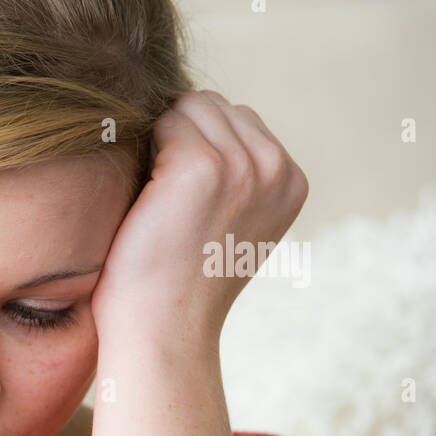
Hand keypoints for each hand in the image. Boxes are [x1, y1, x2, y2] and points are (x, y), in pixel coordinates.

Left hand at [90, 89, 308, 350]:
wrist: (162, 330)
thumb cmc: (179, 282)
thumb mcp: (231, 224)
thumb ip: (237, 176)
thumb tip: (200, 114)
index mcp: (292, 181)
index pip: (239, 120)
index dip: (198, 147)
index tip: (182, 199)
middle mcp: (276, 168)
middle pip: (214, 106)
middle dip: (180, 136)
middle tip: (161, 197)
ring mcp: (241, 164)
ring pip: (189, 107)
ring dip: (161, 141)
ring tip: (154, 197)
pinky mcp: (199, 165)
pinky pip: (161, 124)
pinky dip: (142, 153)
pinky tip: (143, 199)